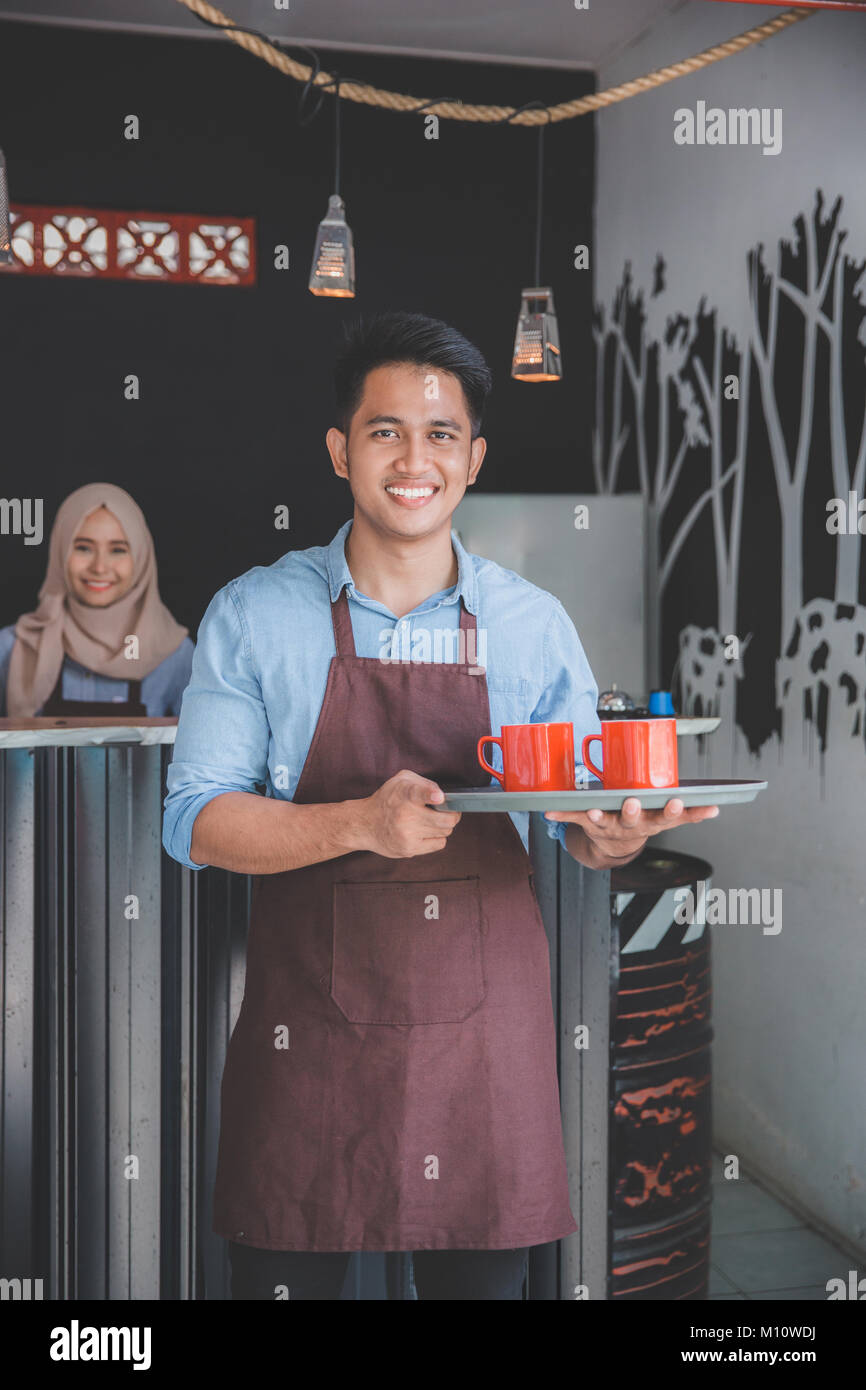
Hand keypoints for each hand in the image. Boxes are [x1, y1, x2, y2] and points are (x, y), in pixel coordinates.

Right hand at [356, 769, 461, 858]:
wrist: (365, 824)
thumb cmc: (387, 800)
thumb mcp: (401, 781)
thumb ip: (423, 782)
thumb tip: (444, 796)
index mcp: (403, 793)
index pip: (418, 793)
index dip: (430, 794)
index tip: (439, 797)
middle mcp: (405, 814)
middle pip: (446, 819)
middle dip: (452, 814)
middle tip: (449, 811)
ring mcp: (407, 834)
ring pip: (445, 831)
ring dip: (443, 825)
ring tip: (431, 820)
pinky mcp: (409, 849)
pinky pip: (439, 843)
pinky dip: (437, 837)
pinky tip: (426, 832)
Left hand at [545, 796, 718, 863]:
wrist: (614, 848)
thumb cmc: (642, 823)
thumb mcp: (665, 821)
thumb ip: (689, 814)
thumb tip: (716, 808)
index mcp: (651, 822)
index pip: (666, 818)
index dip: (673, 812)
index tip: (678, 802)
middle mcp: (630, 826)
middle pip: (634, 820)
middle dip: (634, 812)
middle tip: (635, 803)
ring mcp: (608, 826)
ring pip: (603, 821)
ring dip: (598, 816)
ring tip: (593, 811)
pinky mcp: (589, 823)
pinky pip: (573, 817)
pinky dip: (561, 814)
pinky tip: (548, 811)